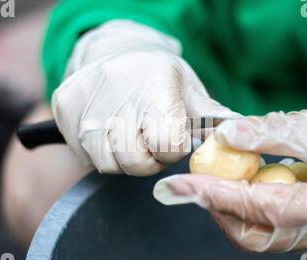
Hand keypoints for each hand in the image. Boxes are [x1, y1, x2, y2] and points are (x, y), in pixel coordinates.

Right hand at [53, 20, 235, 174]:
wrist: (114, 50)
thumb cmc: (158, 75)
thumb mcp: (189, 89)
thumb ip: (212, 116)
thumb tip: (240, 133)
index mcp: (156, 87)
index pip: (167, 144)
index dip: (172, 149)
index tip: (172, 138)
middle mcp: (118, 93)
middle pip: (135, 161)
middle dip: (149, 159)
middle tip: (150, 140)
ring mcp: (86, 103)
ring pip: (107, 163)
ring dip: (123, 158)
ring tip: (129, 135)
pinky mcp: (65, 109)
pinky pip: (84, 154)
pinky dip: (100, 152)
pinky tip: (109, 132)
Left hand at [154, 107, 306, 254]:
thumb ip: (267, 133)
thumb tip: (223, 135)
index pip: (255, 207)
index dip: (213, 195)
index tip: (179, 185)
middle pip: (252, 235)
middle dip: (216, 210)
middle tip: (192, 185)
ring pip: (258, 236)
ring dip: (229, 212)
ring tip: (214, 184)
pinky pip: (270, 231)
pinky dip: (247, 212)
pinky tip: (241, 189)